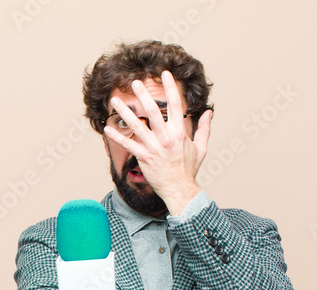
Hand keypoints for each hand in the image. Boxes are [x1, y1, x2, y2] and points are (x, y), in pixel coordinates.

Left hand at [103, 70, 212, 214]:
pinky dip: (117, 137)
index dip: (170, 88)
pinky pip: (128, 145)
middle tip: (135, 82)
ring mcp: (153, 147)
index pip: (175, 105)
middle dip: (144, 95)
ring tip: (116, 100)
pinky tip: (107, 128)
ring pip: (137, 125)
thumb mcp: (201, 147)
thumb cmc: (189, 169)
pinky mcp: (144, 157)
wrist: (180, 188)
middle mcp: (166, 137)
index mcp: (179, 132)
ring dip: (125, 112)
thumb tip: (209, 112)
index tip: (165, 74)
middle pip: (153, 111)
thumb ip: (204, 128)